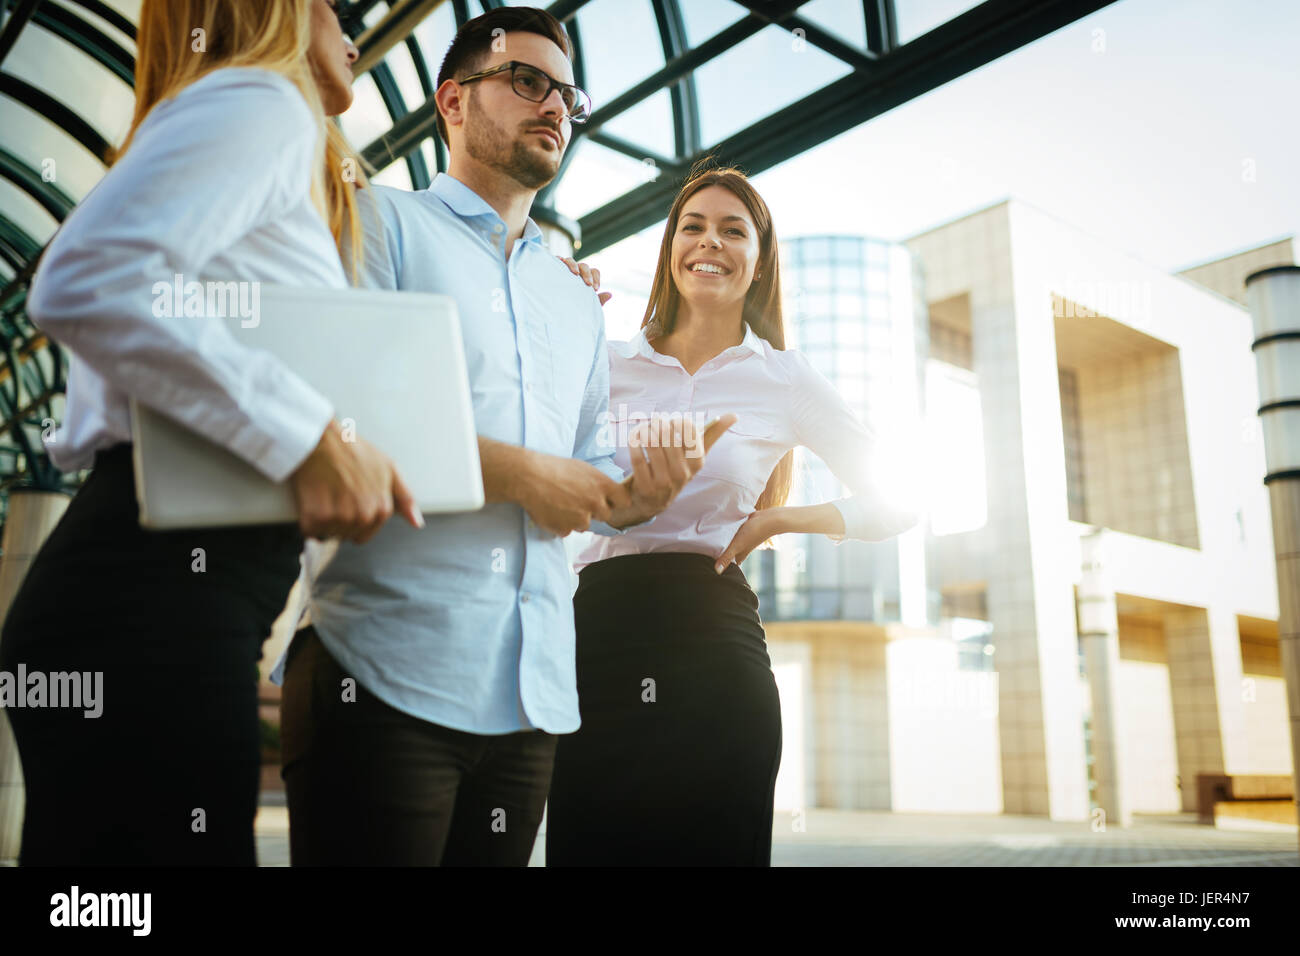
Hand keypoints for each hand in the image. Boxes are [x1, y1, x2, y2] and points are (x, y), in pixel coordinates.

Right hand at [288, 420, 422, 543]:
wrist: (321, 438)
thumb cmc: (354, 450)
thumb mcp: (389, 468)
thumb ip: (405, 498)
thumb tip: (417, 524)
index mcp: (382, 510)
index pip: (362, 535)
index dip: (351, 519)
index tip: (345, 499)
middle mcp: (364, 517)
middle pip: (344, 535)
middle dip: (337, 520)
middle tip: (332, 493)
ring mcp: (340, 517)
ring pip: (327, 534)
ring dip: (321, 520)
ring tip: (322, 493)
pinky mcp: (316, 517)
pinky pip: (308, 530)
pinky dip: (306, 518)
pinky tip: (310, 498)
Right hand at [516, 449, 627, 535]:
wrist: (529, 477)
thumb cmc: (554, 468)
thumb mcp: (583, 468)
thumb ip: (599, 483)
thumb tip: (608, 492)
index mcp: (602, 486)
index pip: (624, 501)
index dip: (616, 501)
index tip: (610, 500)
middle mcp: (595, 504)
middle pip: (606, 515)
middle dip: (595, 510)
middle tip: (578, 500)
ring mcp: (581, 519)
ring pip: (585, 524)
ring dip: (576, 518)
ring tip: (560, 502)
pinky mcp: (566, 529)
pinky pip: (568, 530)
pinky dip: (561, 523)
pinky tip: (552, 510)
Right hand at [558, 255, 610, 305]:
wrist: (556, 309)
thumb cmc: (572, 307)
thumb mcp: (586, 306)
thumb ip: (598, 300)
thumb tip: (610, 294)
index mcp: (585, 277)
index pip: (594, 271)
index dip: (596, 278)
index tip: (595, 289)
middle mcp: (576, 271)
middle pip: (584, 266)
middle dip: (587, 274)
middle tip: (588, 285)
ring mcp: (565, 269)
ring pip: (571, 260)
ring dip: (574, 265)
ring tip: (575, 274)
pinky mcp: (553, 268)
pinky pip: (557, 260)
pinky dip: (559, 259)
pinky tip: (560, 262)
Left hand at [611, 413, 736, 527]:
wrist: (654, 500)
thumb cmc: (677, 468)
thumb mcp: (696, 455)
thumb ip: (713, 434)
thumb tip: (734, 415)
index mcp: (697, 463)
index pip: (691, 432)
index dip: (679, 421)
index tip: (673, 419)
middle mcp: (682, 474)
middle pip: (669, 437)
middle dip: (660, 423)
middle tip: (656, 420)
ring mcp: (664, 482)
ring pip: (652, 445)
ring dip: (646, 430)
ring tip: (644, 426)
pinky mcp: (646, 488)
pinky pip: (638, 458)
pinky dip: (635, 443)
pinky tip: (635, 437)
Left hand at [714, 507, 783, 573]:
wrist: (768, 519)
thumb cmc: (753, 533)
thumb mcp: (737, 545)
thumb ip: (727, 557)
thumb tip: (717, 572)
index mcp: (740, 554)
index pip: (730, 564)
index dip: (722, 565)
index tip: (711, 566)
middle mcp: (741, 548)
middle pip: (729, 553)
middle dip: (720, 553)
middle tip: (707, 551)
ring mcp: (742, 539)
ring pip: (731, 542)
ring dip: (724, 541)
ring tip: (710, 540)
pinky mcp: (743, 529)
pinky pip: (733, 533)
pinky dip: (728, 532)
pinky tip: (720, 528)